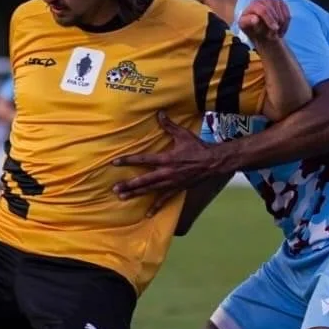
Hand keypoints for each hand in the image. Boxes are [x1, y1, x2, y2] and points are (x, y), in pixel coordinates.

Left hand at [112, 111, 228, 215]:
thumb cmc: (197, 147)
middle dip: (129, 184)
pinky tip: (147, 215)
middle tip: (115, 188)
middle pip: (144, 180)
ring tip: (122, 198)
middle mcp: (167, 173)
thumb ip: (169, 125)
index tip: (114, 162)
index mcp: (166, 159)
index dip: (128, 160)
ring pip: (150, 190)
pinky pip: (164, 200)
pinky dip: (156, 207)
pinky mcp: (177, 189)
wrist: (213, 162)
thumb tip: (159, 113)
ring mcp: (171, 183)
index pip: (143, 160)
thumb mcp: (183, 134)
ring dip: (136, 194)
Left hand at [238, 0, 289, 45]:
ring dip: (281, 25)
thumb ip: (248, 22)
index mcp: (253, 4)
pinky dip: (286, 24)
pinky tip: (281, 30)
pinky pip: (287, 14)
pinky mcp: (280, 3)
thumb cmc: (249, 26)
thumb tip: (255, 19)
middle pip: (275, 12)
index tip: (275, 29)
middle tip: (275, 35)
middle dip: (276, 24)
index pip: (264, 10)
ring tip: (277, 34)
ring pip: (282, 13)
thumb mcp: (244, 26)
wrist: (256, 26)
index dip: (270, 20)